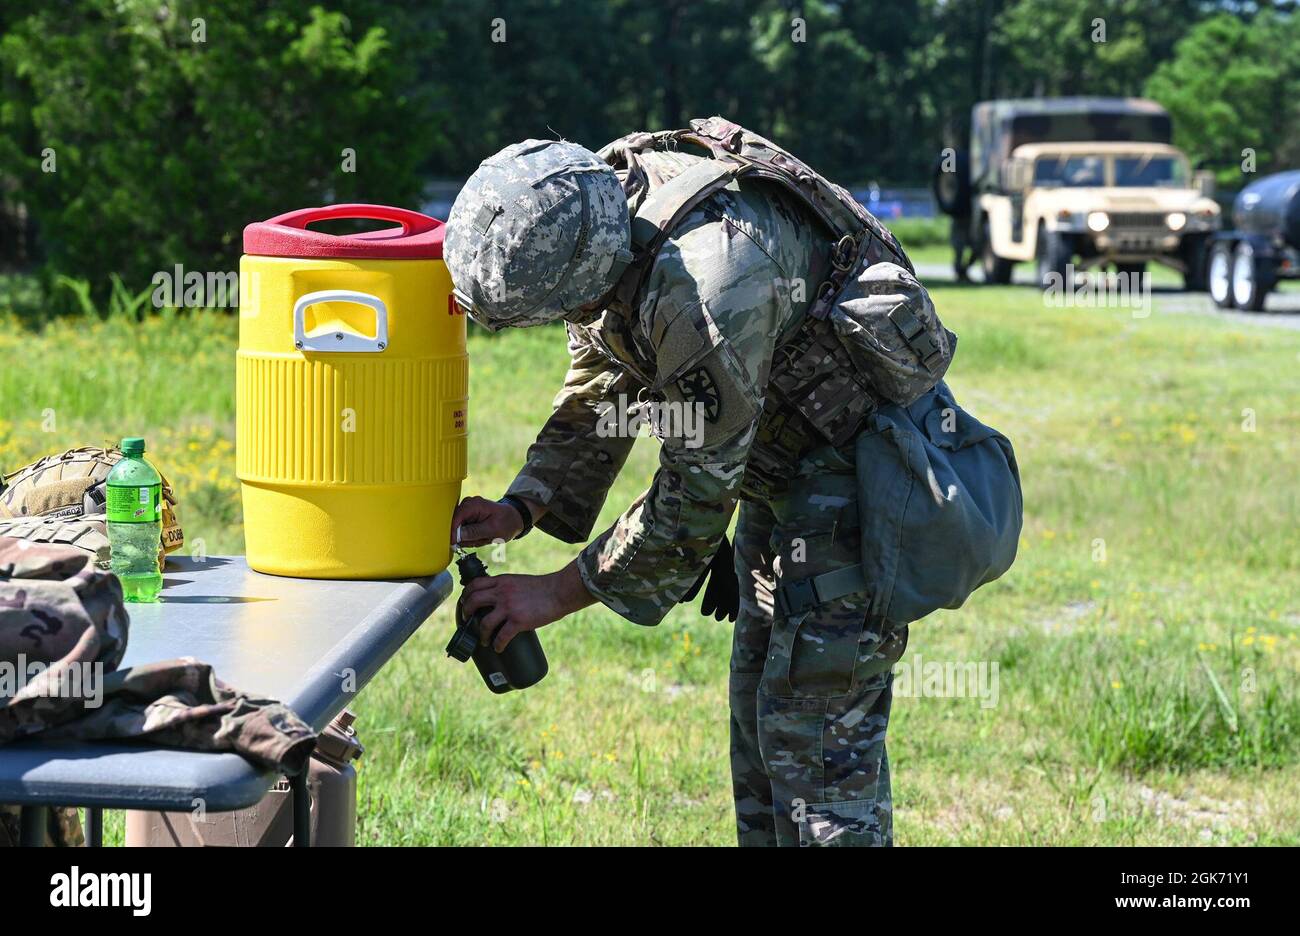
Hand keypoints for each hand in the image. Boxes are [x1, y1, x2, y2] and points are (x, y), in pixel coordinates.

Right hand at [451, 495, 522, 546]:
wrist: (513, 519)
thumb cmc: (506, 522)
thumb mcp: (492, 530)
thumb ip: (474, 532)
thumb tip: (456, 536)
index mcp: (474, 504)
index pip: (455, 518)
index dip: (452, 532)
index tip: (453, 544)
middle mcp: (467, 504)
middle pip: (454, 524)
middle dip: (464, 537)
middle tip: (479, 540)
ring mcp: (466, 511)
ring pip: (458, 529)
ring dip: (468, 538)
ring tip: (482, 538)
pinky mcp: (466, 517)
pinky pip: (462, 531)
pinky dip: (470, 537)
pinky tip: (480, 537)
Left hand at [459, 561, 594, 651]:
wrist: (560, 592)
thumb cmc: (544, 587)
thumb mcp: (519, 581)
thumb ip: (507, 588)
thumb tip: (498, 601)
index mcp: (502, 581)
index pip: (475, 585)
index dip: (465, 595)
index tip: (464, 603)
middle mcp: (502, 593)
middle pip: (473, 601)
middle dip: (466, 613)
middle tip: (467, 621)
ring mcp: (509, 607)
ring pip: (484, 623)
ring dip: (481, 634)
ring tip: (484, 640)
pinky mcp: (518, 621)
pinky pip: (501, 636)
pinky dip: (497, 644)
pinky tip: (498, 648)